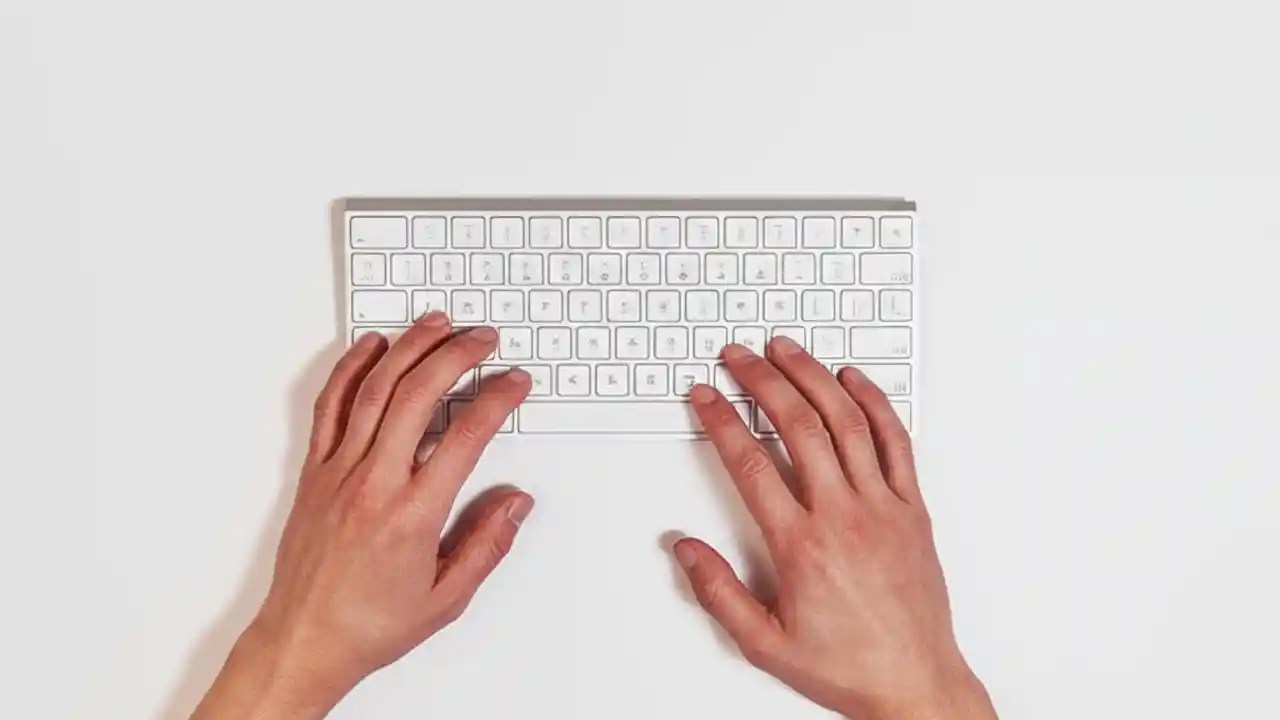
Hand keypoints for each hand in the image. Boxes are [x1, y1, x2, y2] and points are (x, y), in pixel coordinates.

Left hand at [193, 313, 532, 719]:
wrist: (305, 640)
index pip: (464, 438)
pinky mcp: (313, 473)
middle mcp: (373, 485)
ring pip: (375, 391)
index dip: (495, 401)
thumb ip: (487, 544)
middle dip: (456, 356)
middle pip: (418, 396)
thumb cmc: (370, 624)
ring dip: (409, 349)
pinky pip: (330, 408)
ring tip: (436, 324)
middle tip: (482, 339)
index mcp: (412, 516)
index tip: (514, 383)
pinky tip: (370, 348)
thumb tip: (516, 503)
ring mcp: (338, 473)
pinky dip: (349, 370)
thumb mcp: (447, 597)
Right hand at [675, 337, 995, 719]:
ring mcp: (883, 507)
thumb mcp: (764, 642)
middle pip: (797, 426)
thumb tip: (684, 549)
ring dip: (812, 377)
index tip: (704, 396)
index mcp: (801, 546)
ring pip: (846, 422)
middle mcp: (843, 516)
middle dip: (761, 381)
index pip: (750, 464)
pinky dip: (873, 403)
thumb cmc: (846, 665)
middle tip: (738, 357)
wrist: (915, 683)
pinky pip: (896, 442)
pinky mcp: (914, 509)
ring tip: (786, 350)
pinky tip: (853, 380)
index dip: (721, 421)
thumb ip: (718, 592)